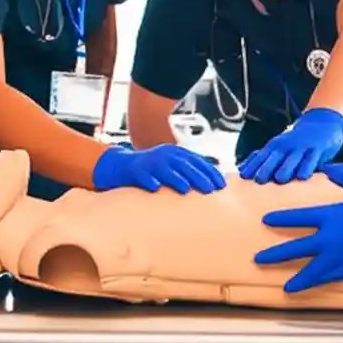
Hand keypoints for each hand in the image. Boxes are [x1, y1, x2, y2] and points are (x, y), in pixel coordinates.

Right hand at [92, 144, 226, 193]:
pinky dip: (149, 180)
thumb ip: (189, 172)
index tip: (221, 184)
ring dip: (175, 178)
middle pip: (184, 164)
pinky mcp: (135, 169)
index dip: (209, 172)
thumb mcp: (172, 167)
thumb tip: (212, 183)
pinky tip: (155, 188)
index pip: (197, 161)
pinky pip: (142, 175)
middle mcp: (165, 155)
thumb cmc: (152, 171)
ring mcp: (150, 161)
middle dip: (198, 176)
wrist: (122, 166)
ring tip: (186, 189)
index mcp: (176, 153)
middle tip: (209, 189)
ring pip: (164, 169)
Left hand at [238, 107, 342, 183]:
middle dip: (266, 169)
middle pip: (274, 159)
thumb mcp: (278, 146)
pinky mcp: (317, 150)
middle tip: (259, 180)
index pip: (260, 157)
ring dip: (286, 169)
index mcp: (274, 147)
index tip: (243, 177)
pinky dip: (307, 168)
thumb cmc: (295, 142)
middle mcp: (286, 147)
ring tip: (280, 179)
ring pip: (292, 160)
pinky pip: (311, 161)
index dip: (252, 167)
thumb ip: (262, 158)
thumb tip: (241, 170)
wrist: (321, 123)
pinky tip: (303, 177)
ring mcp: (301, 148)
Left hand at [254, 163, 342, 291]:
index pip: (300, 217)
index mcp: (334, 215)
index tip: (265, 220)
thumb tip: (330, 168)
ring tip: (283, 285)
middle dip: (276, 254)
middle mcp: (332, 238)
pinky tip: (311, 288)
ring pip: (312, 270)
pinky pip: (330, 278)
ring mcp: (342, 257)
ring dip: (296, 278)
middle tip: (258, 259)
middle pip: (297, 248)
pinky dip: (318, 283)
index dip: (282, 219)